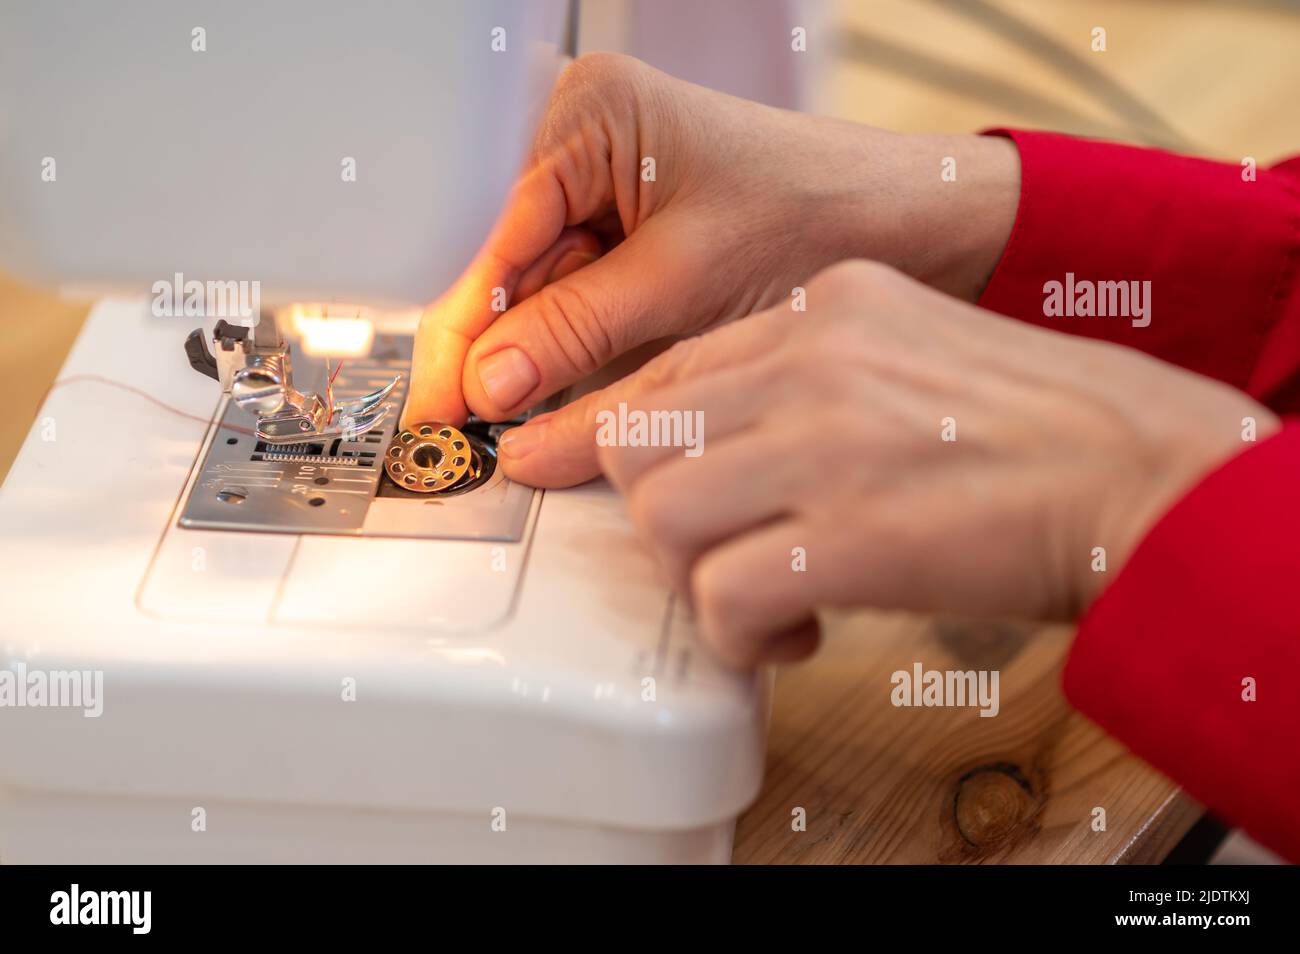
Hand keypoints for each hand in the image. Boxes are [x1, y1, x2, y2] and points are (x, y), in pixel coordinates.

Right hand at [403, 53, 1019, 426]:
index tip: (440, 406)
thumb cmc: (817, 215)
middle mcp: (588, 140)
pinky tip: (562, 388)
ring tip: (514, 419)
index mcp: (590, 114)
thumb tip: (487, 384)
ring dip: (539, 353)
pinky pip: (581, 294)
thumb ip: (574, 332)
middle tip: (464, 428)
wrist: (907, 223)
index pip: (501, 238)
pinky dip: (575, 346)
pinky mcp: (635, 228)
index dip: (468, 331)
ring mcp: (609, 184)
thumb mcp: (680, 282)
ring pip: (544, 288)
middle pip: (514, 264)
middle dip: (499, 347)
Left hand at [496, 261, 1275, 665]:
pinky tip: (794, 636)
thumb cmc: (1040, 426)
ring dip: (695, 577)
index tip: (601, 470)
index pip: (670, 368)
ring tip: (760, 600)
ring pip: (660, 515)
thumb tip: (723, 441)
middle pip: (641, 438)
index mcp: (825, 303)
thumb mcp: (912, 354)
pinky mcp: (851, 536)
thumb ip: (813, 379)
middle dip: (658, 512)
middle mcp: (813, 358)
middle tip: (720, 548)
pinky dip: (739, 637)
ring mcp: (828, 443)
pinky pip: (721, 596)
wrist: (1145, 471)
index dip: (627, 436)